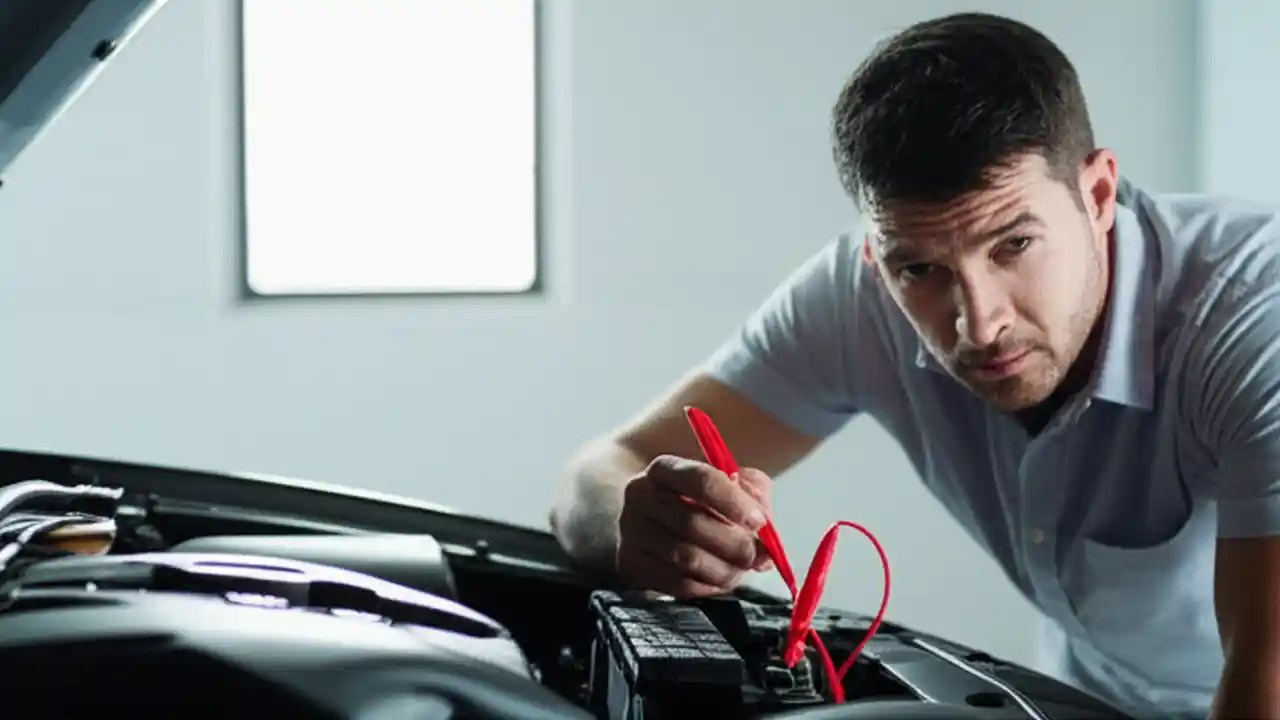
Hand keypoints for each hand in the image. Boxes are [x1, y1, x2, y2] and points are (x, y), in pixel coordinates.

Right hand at [616, 454, 774, 597]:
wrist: (658, 517)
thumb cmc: (702, 499)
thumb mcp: (732, 482)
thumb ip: (753, 494)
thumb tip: (763, 526)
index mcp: (665, 468)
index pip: (700, 480)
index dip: (734, 503)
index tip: (759, 521)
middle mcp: (640, 496)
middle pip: (691, 523)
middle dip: (734, 544)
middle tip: (757, 554)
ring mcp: (632, 533)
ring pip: (686, 558)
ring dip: (725, 569)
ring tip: (741, 567)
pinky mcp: (632, 566)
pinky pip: (677, 584)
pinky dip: (708, 587)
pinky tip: (720, 578)